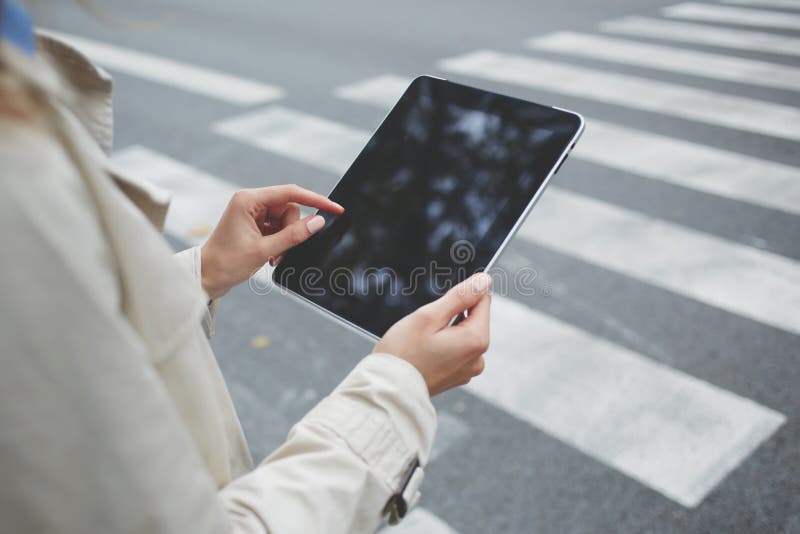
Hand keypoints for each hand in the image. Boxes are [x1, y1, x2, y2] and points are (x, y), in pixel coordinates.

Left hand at [200, 184, 343, 298]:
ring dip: (286, 239)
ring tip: (274, 256)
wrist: (206, 277)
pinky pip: (279, 228)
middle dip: (292, 230)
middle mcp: (251, 202)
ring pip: (286, 220)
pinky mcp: (254, 224)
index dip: (316, 200)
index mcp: (249, 200)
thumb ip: (293, 235)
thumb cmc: (226, 263)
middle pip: (289, 209)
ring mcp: (253, 213)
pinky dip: (280, 242)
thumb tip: (318, 222)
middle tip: (282, 250)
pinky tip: (271, 255)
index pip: (291, 193)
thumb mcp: (264, 250)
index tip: (335, 208)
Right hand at [373, 272, 491, 395]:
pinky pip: (455, 350)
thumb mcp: (429, 316)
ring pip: (462, 334)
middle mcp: (478, 358)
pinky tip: (424, 352)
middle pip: (472, 319)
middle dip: (451, 315)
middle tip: (425, 327)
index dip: (461, 295)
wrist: (387, 389)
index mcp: (476, 340)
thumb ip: (459, 297)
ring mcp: (468, 370)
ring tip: (422, 342)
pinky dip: (442, 346)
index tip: (441, 303)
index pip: (482, 301)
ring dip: (445, 330)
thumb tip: (484, 281)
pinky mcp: (457, 376)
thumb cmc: (402, 354)